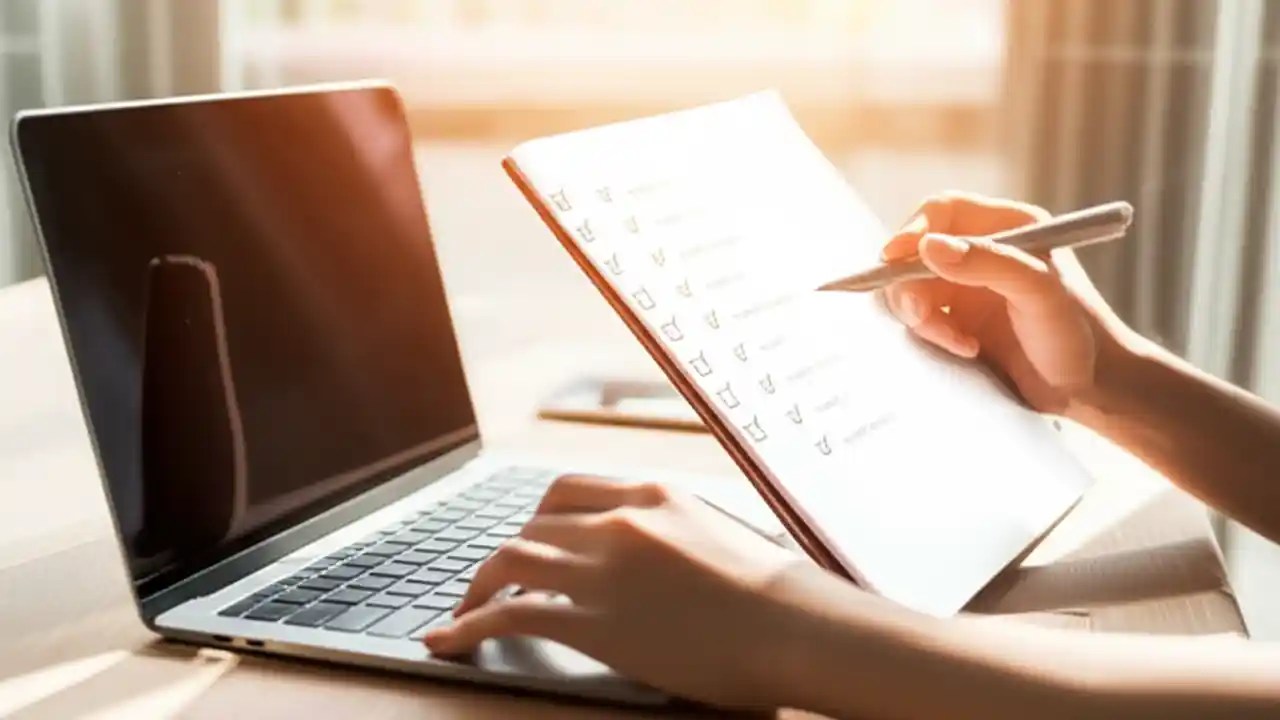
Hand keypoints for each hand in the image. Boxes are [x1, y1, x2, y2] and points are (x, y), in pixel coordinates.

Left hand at [423, 474, 806, 709]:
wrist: (799, 627)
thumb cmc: (779, 597)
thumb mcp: (724, 540)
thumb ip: (679, 537)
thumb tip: (665, 559)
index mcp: (653, 494)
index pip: (569, 490)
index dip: (539, 517)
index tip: (532, 537)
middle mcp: (619, 520)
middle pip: (535, 522)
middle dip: (511, 552)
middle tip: (498, 580)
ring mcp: (603, 567)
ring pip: (511, 558)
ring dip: (479, 585)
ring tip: (464, 610)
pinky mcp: (593, 620)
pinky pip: (509, 612)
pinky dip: (467, 624)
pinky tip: (449, 640)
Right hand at [881, 191, 1129, 414]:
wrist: (1091, 388)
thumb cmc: (1078, 335)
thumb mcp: (1038, 292)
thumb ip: (987, 263)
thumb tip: (927, 247)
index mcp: (1007, 227)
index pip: (943, 211)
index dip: (913, 230)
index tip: (894, 258)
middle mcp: (982, 251)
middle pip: (917, 252)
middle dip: (910, 284)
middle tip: (919, 315)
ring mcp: (967, 288)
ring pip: (912, 287)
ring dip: (922, 316)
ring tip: (957, 341)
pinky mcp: (958, 321)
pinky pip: (921, 318)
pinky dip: (933, 335)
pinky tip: (966, 349)